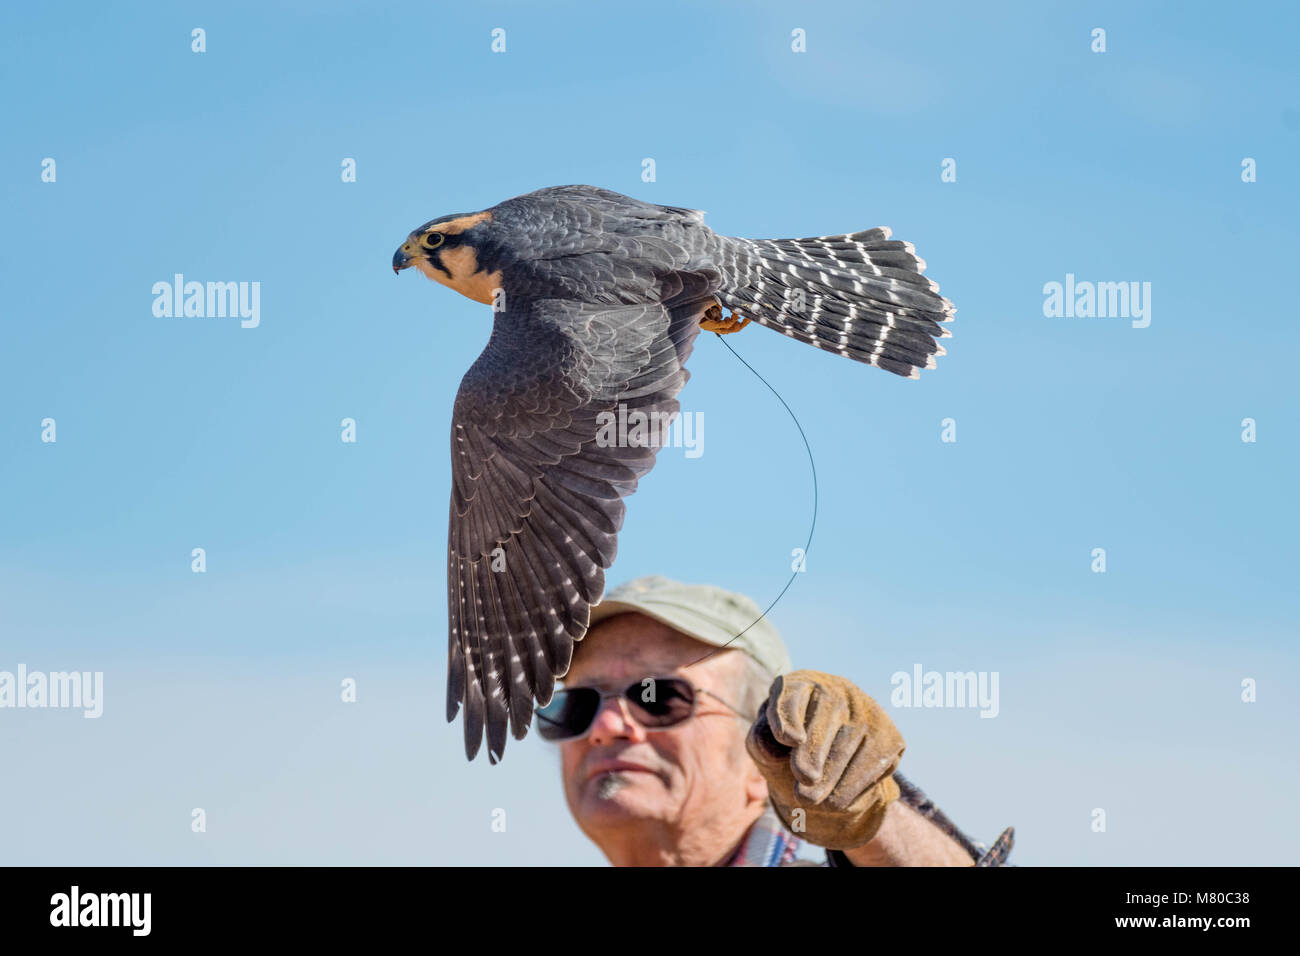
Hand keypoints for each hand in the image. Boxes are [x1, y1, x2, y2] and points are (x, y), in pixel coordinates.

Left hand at [746, 670, 904, 849]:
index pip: (792, 691)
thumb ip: (762, 742)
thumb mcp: (767, 746)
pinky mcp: (888, 736)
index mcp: (800, 684)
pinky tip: (835, 801)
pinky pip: (875, 759)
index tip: (788, 739)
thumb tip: (774, 747)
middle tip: (802, 782)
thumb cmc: (786, 748)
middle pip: (828, 711)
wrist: (827, 765)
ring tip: (809, 799)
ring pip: (853, 738)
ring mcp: (866, 710)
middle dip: (814, 751)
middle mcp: (837, 689)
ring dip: (831, 775)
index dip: (790, 713)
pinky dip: (853, 785)